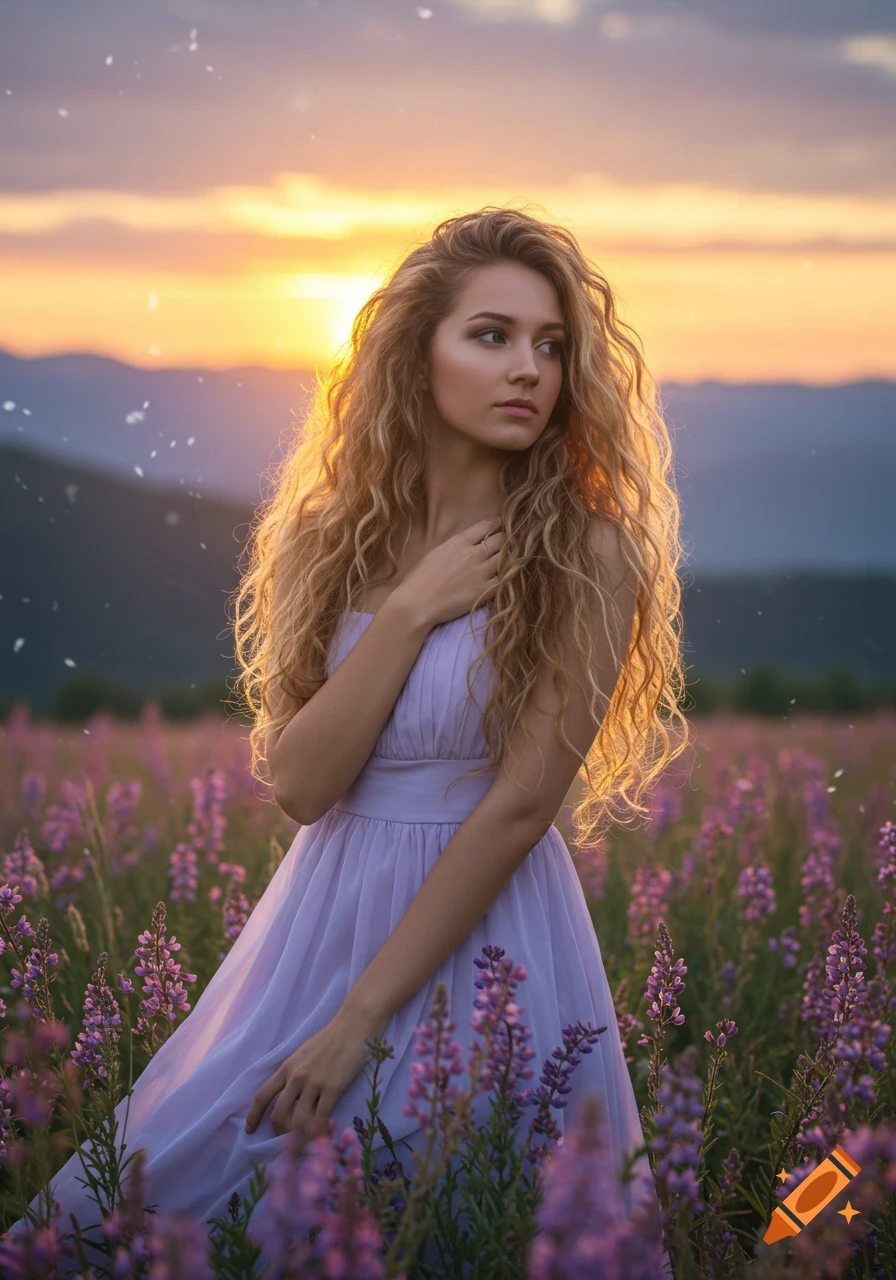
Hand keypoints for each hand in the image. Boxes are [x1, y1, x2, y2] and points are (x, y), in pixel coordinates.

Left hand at [244, 1009, 375, 1147]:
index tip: (249, 1130)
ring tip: (305, 1143)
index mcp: (287, 1067)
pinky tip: (324, 1136)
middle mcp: (296, 1077)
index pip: (262, 1095)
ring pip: (297, 1120)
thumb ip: (295, 1072)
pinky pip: (321, 1118)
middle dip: (279, 1132)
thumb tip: (290, 1094)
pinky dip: (320, 1132)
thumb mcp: (303, 1053)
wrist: (353, 1025)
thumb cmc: (330, 1037)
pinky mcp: (333, 1088)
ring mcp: (314, 1083)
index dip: (253, 1116)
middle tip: (287, 1142)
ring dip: (299, 1137)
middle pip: (277, 1114)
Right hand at [396, 515, 504, 627]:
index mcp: (459, 541)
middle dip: (505, 541)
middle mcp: (473, 553)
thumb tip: (469, 543)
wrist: (417, 603)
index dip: (497, 524)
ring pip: (507, 558)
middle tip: (507, 546)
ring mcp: (482, 572)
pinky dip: (507, 577)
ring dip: (509, 559)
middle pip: (501, 540)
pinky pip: (506, 579)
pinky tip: (506, 579)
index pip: (487, 525)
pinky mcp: (486, 590)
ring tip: (508, 562)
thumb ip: (456, 545)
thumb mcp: (437, 552)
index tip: (501, 526)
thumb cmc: (420, 579)